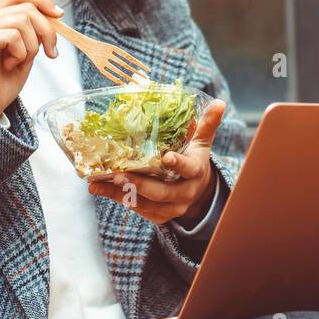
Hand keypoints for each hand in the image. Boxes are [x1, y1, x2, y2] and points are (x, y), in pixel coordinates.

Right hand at [0, 0, 62, 117]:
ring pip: (22, 21)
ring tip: (19, 63)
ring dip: (31, 47)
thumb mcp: (25, 51)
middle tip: (51, 53)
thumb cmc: (2, 82)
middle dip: (46, 31)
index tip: (59, 15)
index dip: (41, 1)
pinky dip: (19, 54)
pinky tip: (9, 66)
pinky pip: (12, 36)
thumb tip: (55, 15)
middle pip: (27, 9)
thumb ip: (34, 31)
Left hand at [88, 98, 226, 225]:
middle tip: (119, 174)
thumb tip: (219, 102)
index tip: (166, 157)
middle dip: (140, 184)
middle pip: (162, 192)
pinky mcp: (158, 216)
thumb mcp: (202, 142)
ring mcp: (171, 208)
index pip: (188, 169)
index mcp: (196, 172)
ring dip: (120, 193)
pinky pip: (137, 209)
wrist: (199, 192)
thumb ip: (207, 124)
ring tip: (99, 183)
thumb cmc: (195, 159)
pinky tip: (99, 188)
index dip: (178, 164)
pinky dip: (117, 198)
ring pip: (145, 203)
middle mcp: (184, 193)